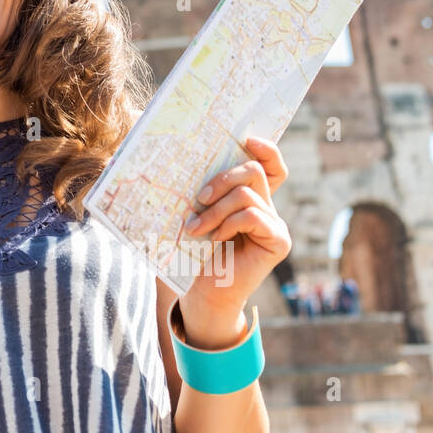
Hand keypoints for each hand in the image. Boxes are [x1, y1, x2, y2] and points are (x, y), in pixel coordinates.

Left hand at [179, 136, 292, 344]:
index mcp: (248, 196)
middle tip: (198, 200)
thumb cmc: (192, 253)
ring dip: (215, 210)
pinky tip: (214, 239)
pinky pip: (254, 215)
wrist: (202, 294)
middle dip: (220, 179)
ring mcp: (275, 223)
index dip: (265, 148)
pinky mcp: (278, 240)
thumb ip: (195, 191)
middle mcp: (267, 206)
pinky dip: (229, 224)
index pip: (269, 164)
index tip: (246, 138)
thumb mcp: (192, 214)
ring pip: (247, 193)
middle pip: (253, 170)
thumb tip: (154, 155)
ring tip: (195, 229)